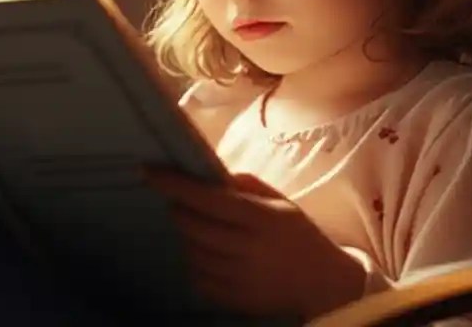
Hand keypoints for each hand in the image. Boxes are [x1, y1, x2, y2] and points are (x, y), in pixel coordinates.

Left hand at [146, 169, 367, 319]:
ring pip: (192, 252)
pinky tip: (210, 254)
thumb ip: (246, 185)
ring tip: (200, 228)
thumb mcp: (280, 202)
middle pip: (193, 226)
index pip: (207, 199)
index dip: (175, 184)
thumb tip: (211, 173)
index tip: (149, 171)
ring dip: (188, 236)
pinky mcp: (233, 299)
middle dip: (178, 209)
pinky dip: (196, 262)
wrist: (322, 283)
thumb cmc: (298, 234)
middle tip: (179, 202)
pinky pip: (198, 277)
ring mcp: (239, 277)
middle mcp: (248, 248)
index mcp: (261, 218)